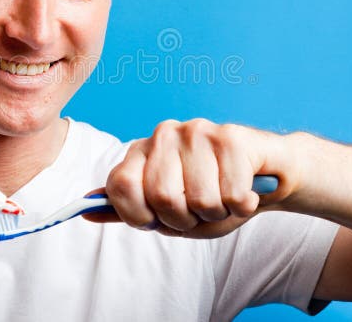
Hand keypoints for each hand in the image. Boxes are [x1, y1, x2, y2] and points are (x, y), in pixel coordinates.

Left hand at [86, 118, 298, 237]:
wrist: (265, 177)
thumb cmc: (211, 194)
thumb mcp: (164, 210)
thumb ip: (127, 209)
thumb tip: (86, 209)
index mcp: (142, 151)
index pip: (120, 187)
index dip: (141, 216)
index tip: (159, 219)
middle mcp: (164, 134)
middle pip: (163, 198)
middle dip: (186, 220)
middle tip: (199, 211)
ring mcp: (196, 131)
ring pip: (199, 200)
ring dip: (217, 214)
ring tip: (223, 198)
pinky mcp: (231, 137)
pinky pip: (231, 195)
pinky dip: (241, 206)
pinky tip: (244, 192)